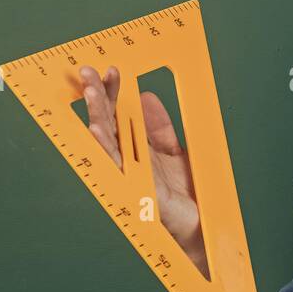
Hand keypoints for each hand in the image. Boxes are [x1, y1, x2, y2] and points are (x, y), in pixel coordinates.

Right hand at [78, 65, 208, 277]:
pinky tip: (95, 128)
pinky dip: (105, 146)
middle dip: (99, 96)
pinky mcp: (135, 189)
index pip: (120, 114)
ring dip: (97, 114)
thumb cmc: (187, 190)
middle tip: (89, 70)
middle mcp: (129, 159)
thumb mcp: (175, 150)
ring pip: (106, 140)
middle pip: (108, 122)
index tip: (112, 69)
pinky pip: (117, 166)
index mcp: (137, 148)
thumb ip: (160, 126)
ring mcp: (129, 173)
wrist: (203, 223)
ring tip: (91, 89)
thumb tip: (147, 96)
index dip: (115, 92)